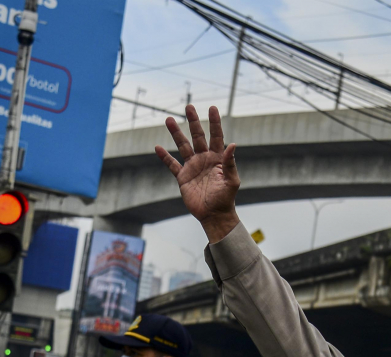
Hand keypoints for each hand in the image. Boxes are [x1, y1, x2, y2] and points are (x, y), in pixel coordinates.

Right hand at [155, 105, 240, 242]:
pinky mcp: (182, 177)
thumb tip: (232, 145)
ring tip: (168, 119)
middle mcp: (204, 159)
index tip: (212, 108)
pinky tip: (157, 148)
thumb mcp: (232, 181)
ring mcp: (192, 167)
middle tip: (189, 106)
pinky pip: (172, 164)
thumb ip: (230, 163)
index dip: (214, 122)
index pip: (216, 136)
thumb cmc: (226, 198)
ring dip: (175, 133)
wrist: (214, 215)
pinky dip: (165, 157)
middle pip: (197, 136)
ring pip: (182, 146)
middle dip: (193, 121)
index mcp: (217, 158)